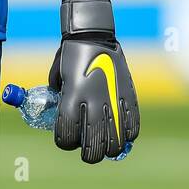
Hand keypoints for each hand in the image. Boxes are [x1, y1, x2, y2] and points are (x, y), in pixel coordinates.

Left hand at [48, 0, 139, 163]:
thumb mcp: (56, 78)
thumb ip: (58, 99)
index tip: (66, 139)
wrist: (94, 35)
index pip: (67, 136)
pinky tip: (122, 135)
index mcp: (72, 97)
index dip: (65, 142)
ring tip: (106, 147)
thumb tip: (60, 116)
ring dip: (109, 149)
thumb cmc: (69, 56)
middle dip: (89, 153)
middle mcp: (93, 102)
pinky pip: (132, 127)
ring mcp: (113, 101)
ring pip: (114, 143)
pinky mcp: (129, 98)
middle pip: (92, 147)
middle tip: (88, 151)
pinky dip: (127, 136)